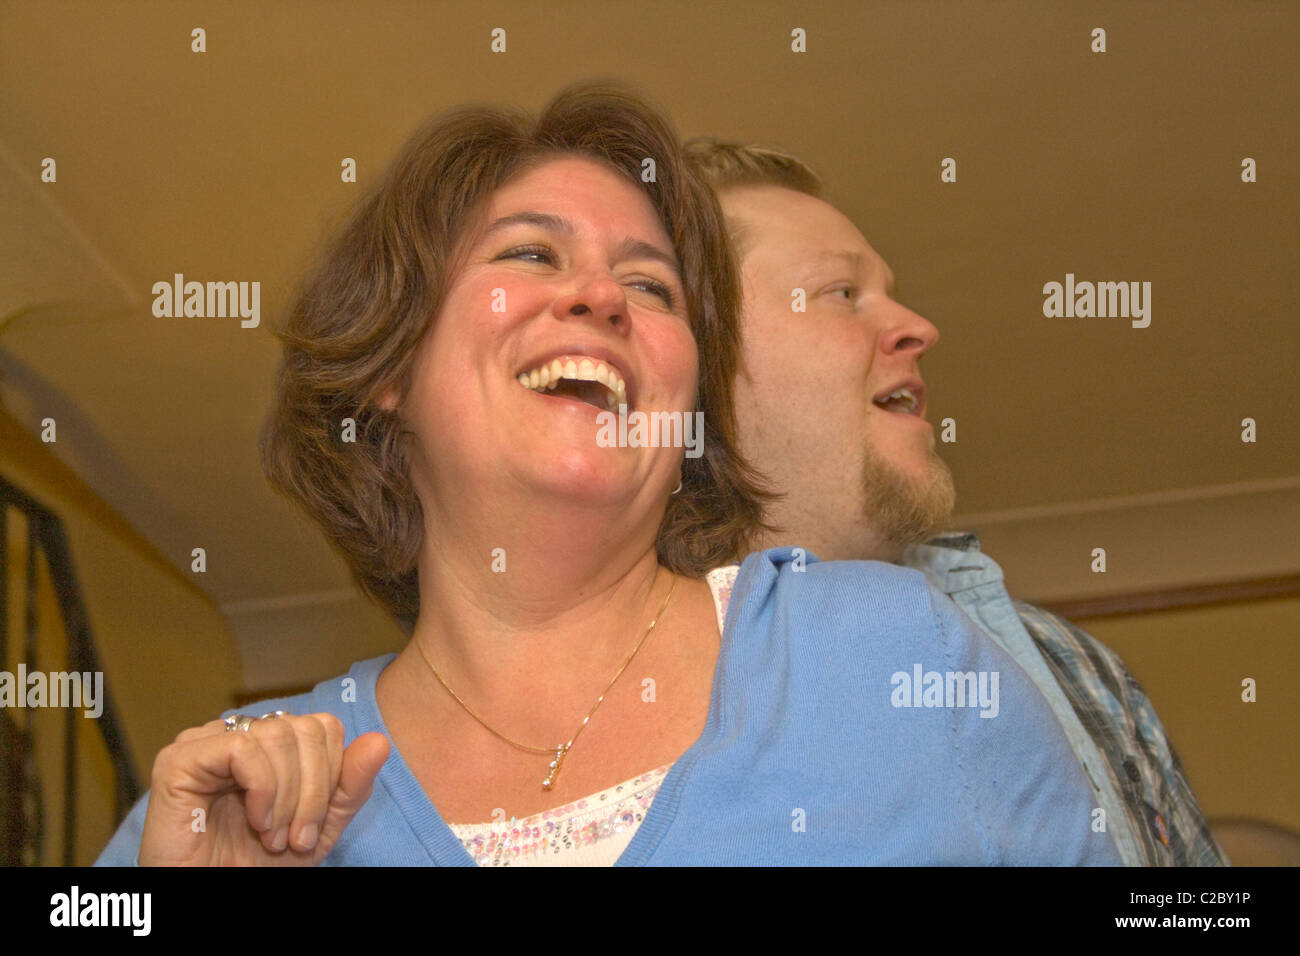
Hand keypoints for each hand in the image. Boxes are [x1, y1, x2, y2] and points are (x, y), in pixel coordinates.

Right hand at [138, 712, 389, 865]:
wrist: (209, 896)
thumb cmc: (255, 863)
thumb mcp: (318, 827)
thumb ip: (349, 786)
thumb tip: (380, 742)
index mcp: (270, 743)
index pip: (323, 726)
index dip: (331, 774)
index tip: (313, 824)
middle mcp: (238, 733)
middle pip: (305, 728)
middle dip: (313, 791)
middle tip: (295, 837)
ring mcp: (205, 741)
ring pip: (277, 734)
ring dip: (287, 797)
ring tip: (272, 836)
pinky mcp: (179, 759)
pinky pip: (241, 748)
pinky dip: (262, 790)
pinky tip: (256, 820)